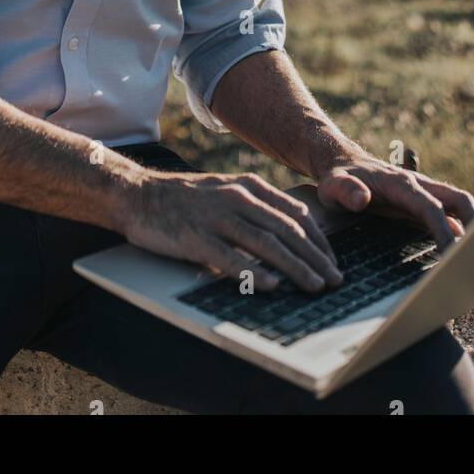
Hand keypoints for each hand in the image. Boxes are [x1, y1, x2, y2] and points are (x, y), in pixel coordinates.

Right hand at [118, 170, 344, 292]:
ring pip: (265, 244)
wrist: (138, 194)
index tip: (332, 261)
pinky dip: (253, 273)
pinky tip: (271, 286)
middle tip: (335, 279)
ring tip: (314, 286)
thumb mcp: (226, 190)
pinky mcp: (195, 237)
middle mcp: (237, 198)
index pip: (295, 214)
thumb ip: (257, 206)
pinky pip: (230, 257)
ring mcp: (216, 217)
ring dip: (295, 267)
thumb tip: (293, 231)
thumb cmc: (186, 199)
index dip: (318, 240)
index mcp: (248, 186)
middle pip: (287, 229)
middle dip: (316, 257)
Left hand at [315, 153, 473, 252]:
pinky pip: (449, 215)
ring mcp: (423, 194)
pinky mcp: (423, 204)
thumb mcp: (331, 186)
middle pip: (459, 199)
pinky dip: (462, 232)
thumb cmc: (337, 179)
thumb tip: (362, 200)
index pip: (431, 207)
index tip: (453, 255)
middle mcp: (419, 186)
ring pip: (459, 205)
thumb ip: (344, 191)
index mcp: (401, 184)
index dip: (443, 230)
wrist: (342, 165)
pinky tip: (465, 255)